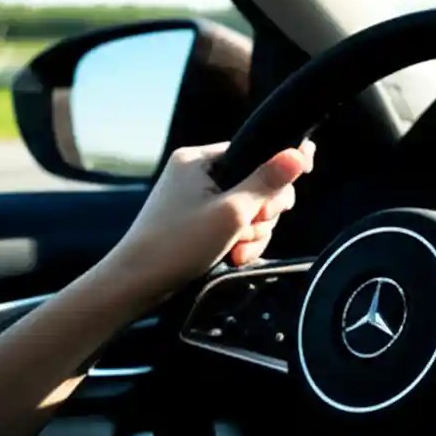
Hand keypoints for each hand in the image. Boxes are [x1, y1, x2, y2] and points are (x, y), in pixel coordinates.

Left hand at [103, 140, 315, 304]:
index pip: (255, 151)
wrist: (136, 284)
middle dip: (262, 213)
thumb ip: (268, 182)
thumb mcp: (231, 212)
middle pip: (258, 184)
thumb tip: (299, 153)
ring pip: (251, 210)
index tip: (297, 182)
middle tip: (249, 229)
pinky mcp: (200, 223)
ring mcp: (198, 200)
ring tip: (236, 251)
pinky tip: (233, 257)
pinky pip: (236, 226)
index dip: (279, 167)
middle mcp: (198, 174)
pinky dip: (241, 242)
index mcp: (199, 159)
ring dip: (252, 233)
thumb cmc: (178, 244)